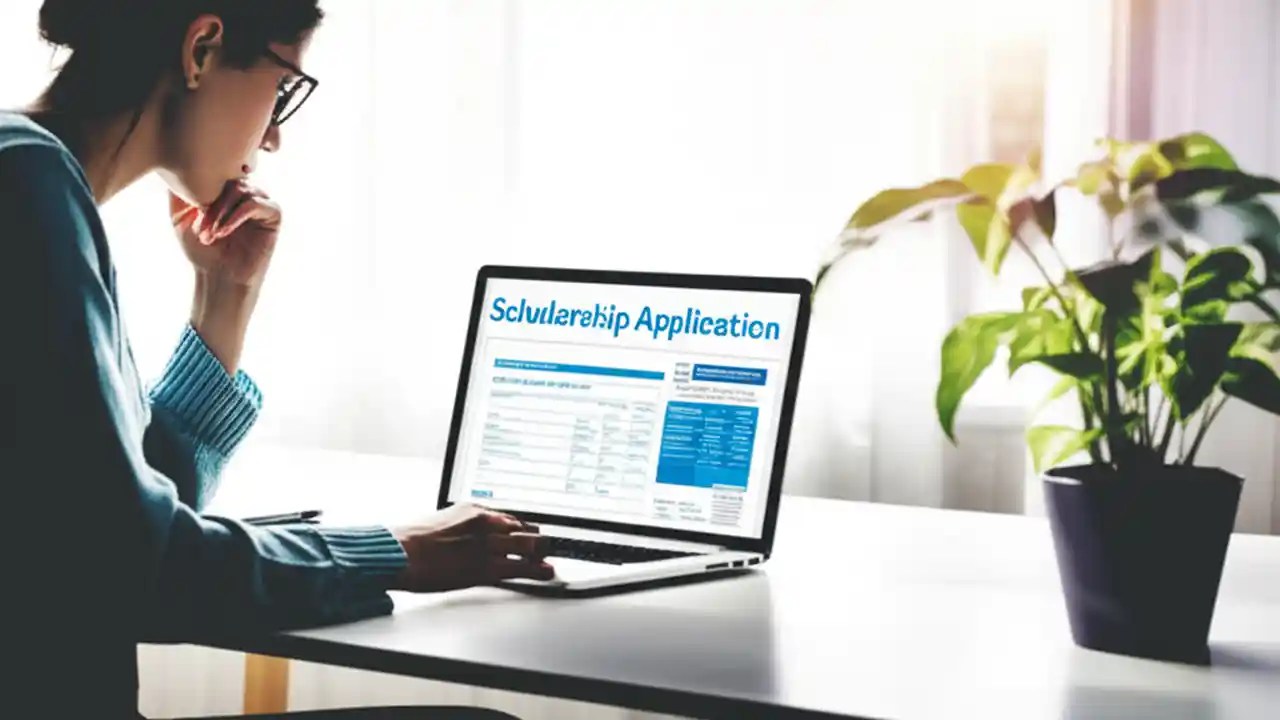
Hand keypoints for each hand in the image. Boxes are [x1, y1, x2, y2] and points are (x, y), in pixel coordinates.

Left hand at [170, 180, 280, 288]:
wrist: (219, 278)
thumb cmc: (201, 250)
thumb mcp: (180, 215)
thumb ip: (179, 190)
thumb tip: (175, 163)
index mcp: (227, 188)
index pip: (215, 171)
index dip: (200, 189)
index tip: (189, 216)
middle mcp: (246, 191)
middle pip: (228, 178)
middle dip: (210, 203)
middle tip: (200, 228)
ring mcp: (262, 201)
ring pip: (241, 189)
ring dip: (221, 212)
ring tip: (210, 234)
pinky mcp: (274, 215)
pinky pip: (255, 204)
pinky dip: (235, 217)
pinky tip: (223, 233)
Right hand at [391, 504, 554, 591]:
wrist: (400, 553)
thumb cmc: (413, 541)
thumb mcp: (444, 522)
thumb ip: (464, 526)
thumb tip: (472, 535)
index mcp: (475, 510)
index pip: (511, 517)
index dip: (523, 528)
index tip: (529, 533)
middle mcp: (487, 522)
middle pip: (525, 528)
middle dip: (537, 540)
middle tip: (542, 548)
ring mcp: (489, 544)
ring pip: (530, 546)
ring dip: (541, 554)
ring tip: (546, 561)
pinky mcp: (487, 566)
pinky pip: (522, 567)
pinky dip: (539, 571)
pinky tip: (546, 573)